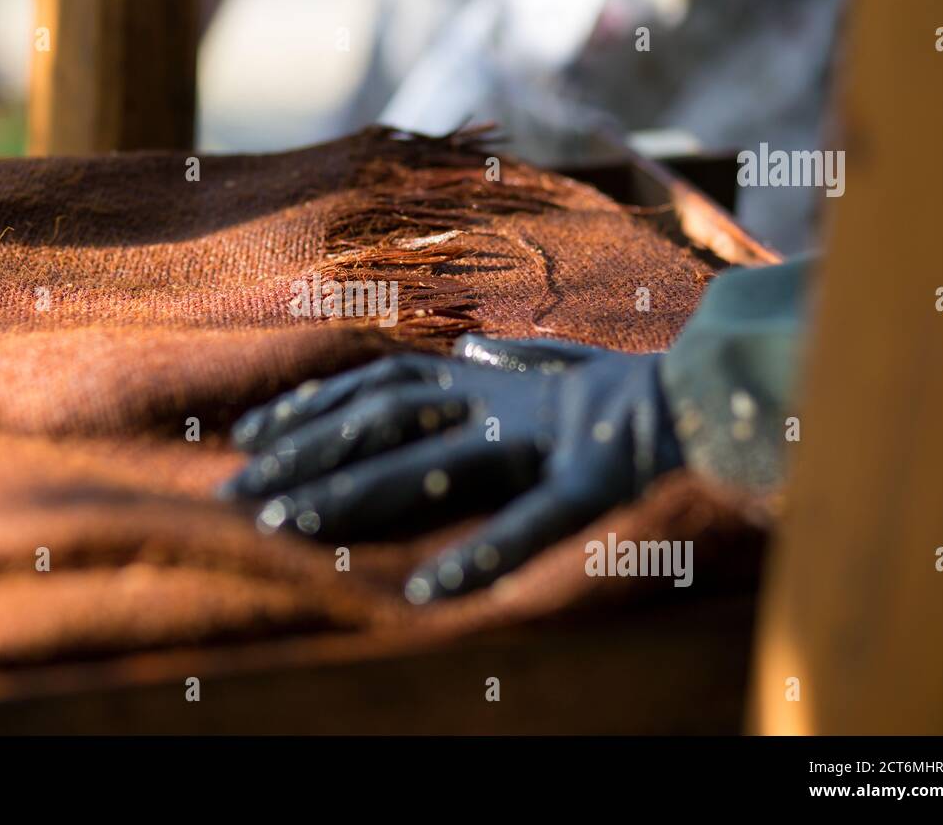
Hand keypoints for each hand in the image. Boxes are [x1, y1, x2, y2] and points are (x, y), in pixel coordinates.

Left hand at [220, 334, 682, 602]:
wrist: (711, 390)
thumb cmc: (625, 389)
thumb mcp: (559, 370)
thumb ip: (513, 362)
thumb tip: (479, 352)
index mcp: (485, 383)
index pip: (377, 390)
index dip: (311, 412)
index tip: (249, 442)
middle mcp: (498, 406)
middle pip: (383, 428)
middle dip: (305, 459)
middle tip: (232, 494)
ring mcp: (542, 442)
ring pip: (432, 467)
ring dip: (355, 498)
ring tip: (286, 529)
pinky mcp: (595, 483)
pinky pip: (535, 520)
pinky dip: (485, 551)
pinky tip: (428, 591)